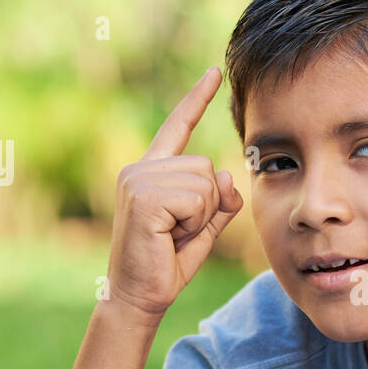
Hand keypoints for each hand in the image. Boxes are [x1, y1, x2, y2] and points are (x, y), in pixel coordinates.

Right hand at [105, 67, 243, 318]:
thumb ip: (220, 202)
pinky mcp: (143, 197)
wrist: (139, 297)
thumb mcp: (204, 230)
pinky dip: (193, 223)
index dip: (197, 99)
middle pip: (207, 166)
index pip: (178, 126)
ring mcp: (138, 181)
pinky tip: (168, 236)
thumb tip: (229, 176)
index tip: (214, 71)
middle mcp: (140, 169)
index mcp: (152, 172)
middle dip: (207, 205)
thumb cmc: (167, 265)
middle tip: (179, 232)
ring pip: (205, 182)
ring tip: (172, 235)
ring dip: (200, 216)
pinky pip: (196, 199)